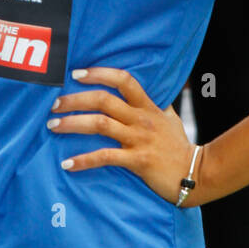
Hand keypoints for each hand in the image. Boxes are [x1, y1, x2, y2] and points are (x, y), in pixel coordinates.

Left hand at [46, 66, 204, 203]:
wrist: (196, 173)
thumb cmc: (178, 146)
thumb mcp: (169, 118)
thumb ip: (154, 103)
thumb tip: (143, 90)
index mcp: (148, 106)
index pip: (123, 80)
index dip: (99, 73)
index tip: (77, 74)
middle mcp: (141, 119)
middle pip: (103, 100)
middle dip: (75, 99)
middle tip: (54, 104)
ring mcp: (139, 139)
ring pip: (100, 124)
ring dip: (72, 124)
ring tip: (52, 126)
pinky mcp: (138, 161)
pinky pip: (105, 157)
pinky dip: (84, 160)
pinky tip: (67, 164)